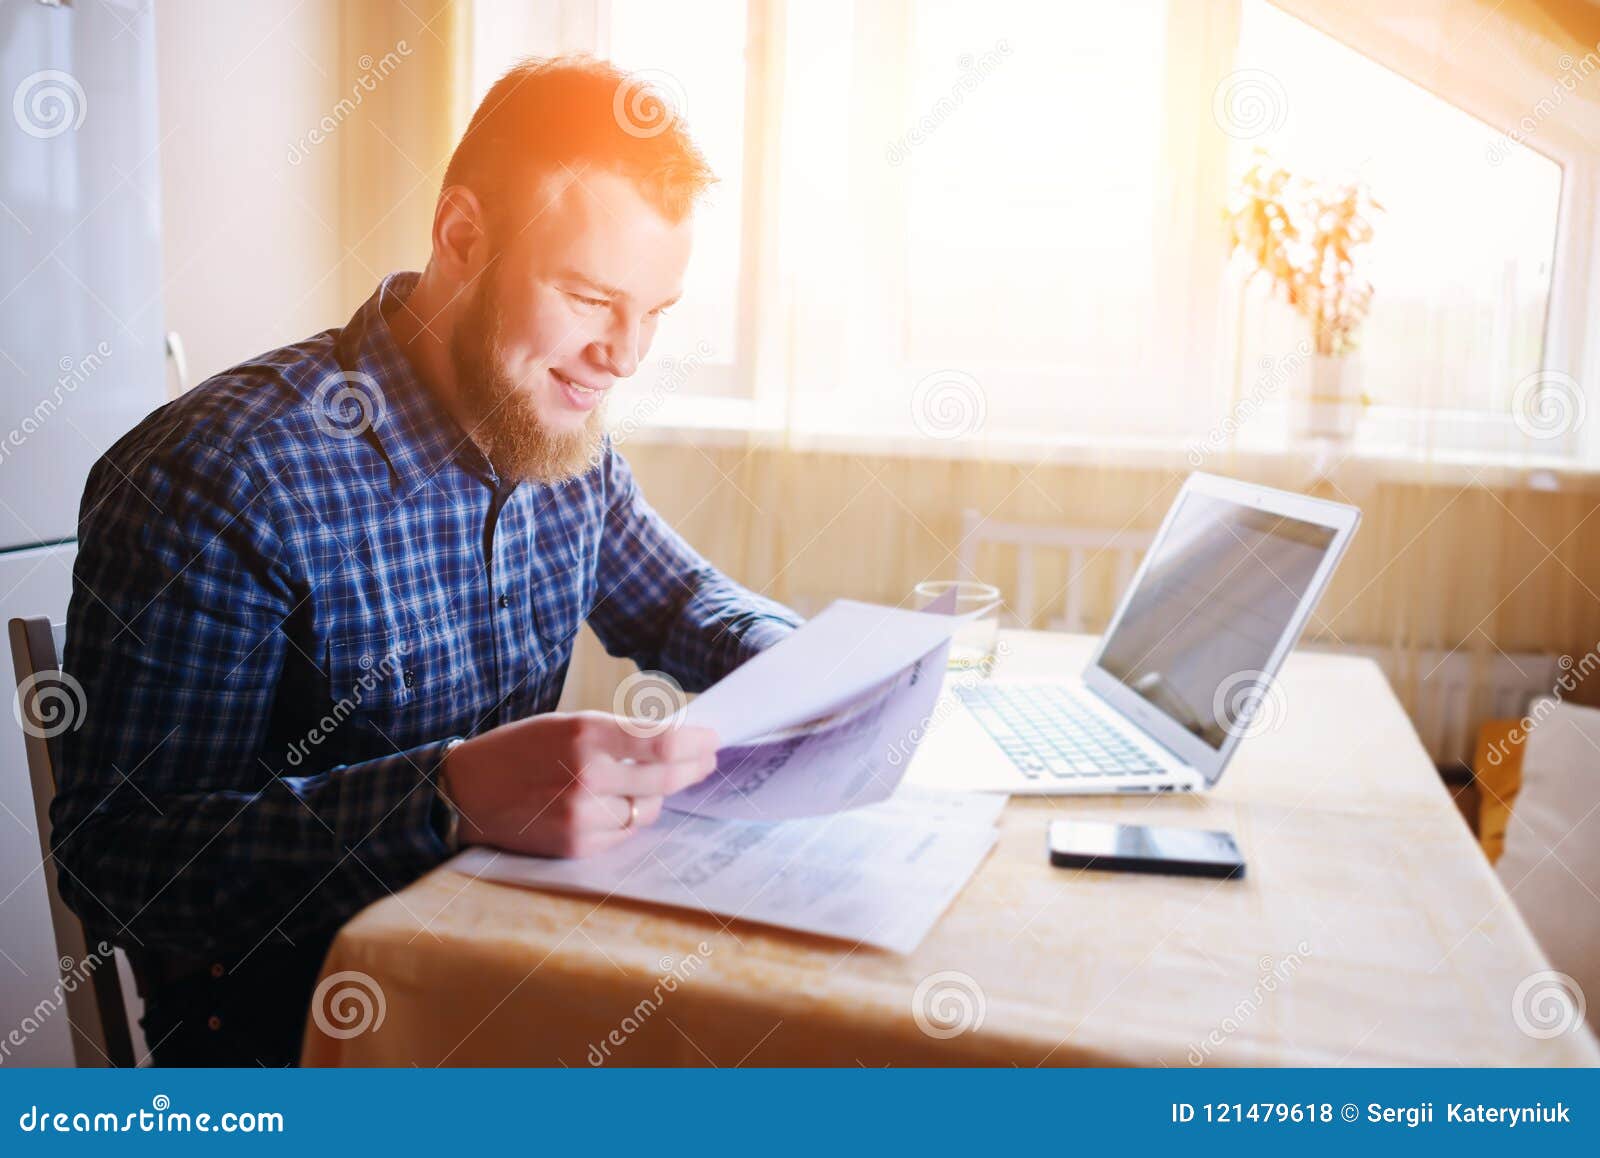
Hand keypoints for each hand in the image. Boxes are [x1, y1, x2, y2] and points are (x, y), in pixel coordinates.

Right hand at [438, 712, 718, 857]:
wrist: (464, 793)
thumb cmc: (516, 752)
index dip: (696, 742)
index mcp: (585, 733)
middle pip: (666, 777)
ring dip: (655, 796)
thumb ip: (616, 733)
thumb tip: (673, 741)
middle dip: (693, 768)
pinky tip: (616, 806)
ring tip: (648, 783)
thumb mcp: (564, 725)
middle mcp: (588, 775)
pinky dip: (627, 819)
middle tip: (707, 760)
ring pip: (648, 809)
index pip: (663, 742)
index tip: (712, 739)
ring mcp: (583, 815)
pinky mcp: (577, 845)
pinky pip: (624, 833)